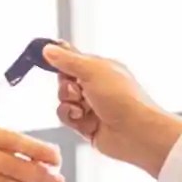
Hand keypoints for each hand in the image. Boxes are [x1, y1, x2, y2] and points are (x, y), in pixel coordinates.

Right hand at [42, 43, 181, 177]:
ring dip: (68, 103)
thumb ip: (68, 59)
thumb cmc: (123, 99)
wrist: (136, 133)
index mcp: (101, 69)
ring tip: (82, 108)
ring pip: (63, 100)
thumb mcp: (92, 70)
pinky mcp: (86, 125)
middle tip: (77, 90)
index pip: (73, 59)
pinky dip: (70, 116)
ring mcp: (91, 107)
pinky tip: (81, 118)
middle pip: (64, 81)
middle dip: (65, 86)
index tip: (45, 57)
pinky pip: (66, 117)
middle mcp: (96, 87)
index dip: (60, 59)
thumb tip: (48, 48)